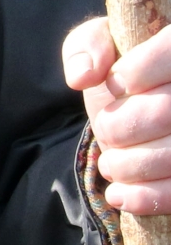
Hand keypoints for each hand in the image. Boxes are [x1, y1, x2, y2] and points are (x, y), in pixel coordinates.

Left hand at [66, 16, 170, 214]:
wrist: (141, 115)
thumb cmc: (123, 74)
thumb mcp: (100, 47)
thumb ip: (87, 47)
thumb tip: (82, 76)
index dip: (136, 72)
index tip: (116, 84)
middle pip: (165, 112)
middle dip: (119, 127)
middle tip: (105, 133)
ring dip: (128, 165)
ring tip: (110, 165)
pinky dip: (147, 197)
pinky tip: (122, 195)